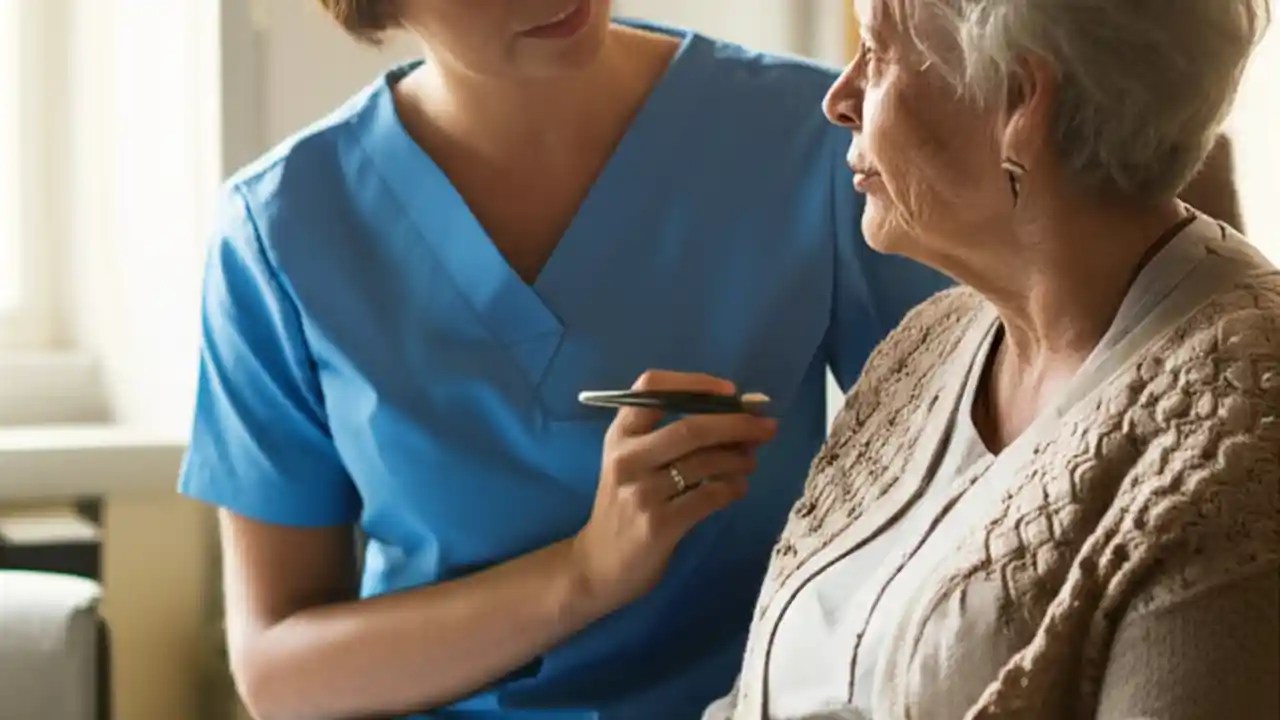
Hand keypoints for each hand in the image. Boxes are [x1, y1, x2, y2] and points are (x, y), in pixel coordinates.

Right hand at [568, 370, 778, 612]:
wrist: (598, 564)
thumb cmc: (624, 504)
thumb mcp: (632, 462)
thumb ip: (673, 437)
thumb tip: (741, 413)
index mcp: (619, 434)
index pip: (652, 388)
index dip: (695, 383)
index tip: (730, 391)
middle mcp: (627, 459)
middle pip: (690, 427)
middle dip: (736, 423)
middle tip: (766, 426)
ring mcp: (641, 493)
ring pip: (705, 463)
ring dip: (739, 458)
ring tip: (751, 460)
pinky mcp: (659, 525)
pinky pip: (710, 497)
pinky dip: (733, 488)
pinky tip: (738, 487)